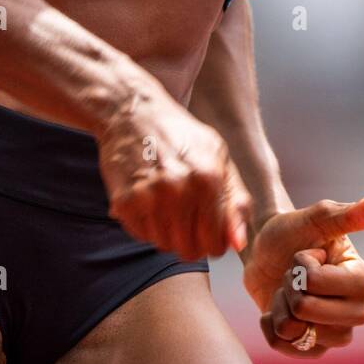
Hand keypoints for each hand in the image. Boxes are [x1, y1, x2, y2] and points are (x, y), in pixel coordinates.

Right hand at [96, 85, 252, 260]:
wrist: (132, 112)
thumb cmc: (179, 133)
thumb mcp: (218, 156)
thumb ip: (235, 200)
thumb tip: (238, 243)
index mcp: (209, 179)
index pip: (216, 244)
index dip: (213, 241)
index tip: (206, 227)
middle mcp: (180, 191)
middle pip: (189, 251)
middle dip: (190, 239)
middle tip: (184, 214)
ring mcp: (150, 198)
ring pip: (164, 245)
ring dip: (166, 231)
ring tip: (165, 201)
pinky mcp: (125, 202)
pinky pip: (141, 235)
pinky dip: (145, 224)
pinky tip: (147, 198)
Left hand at [242, 188, 363, 357]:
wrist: (263, 251)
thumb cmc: (293, 230)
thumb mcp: (318, 217)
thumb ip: (352, 213)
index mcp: (363, 278)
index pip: (331, 285)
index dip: (307, 271)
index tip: (306, 253)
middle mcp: (356, 308)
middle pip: (312, 313)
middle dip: (291, 290)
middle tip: (293, 274)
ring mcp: (337, 331)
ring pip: (299, 335)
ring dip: (281, 309)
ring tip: (287, 291)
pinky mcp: (315, 348)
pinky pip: (286, 349)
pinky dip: (271, 328)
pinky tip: (277, 310)